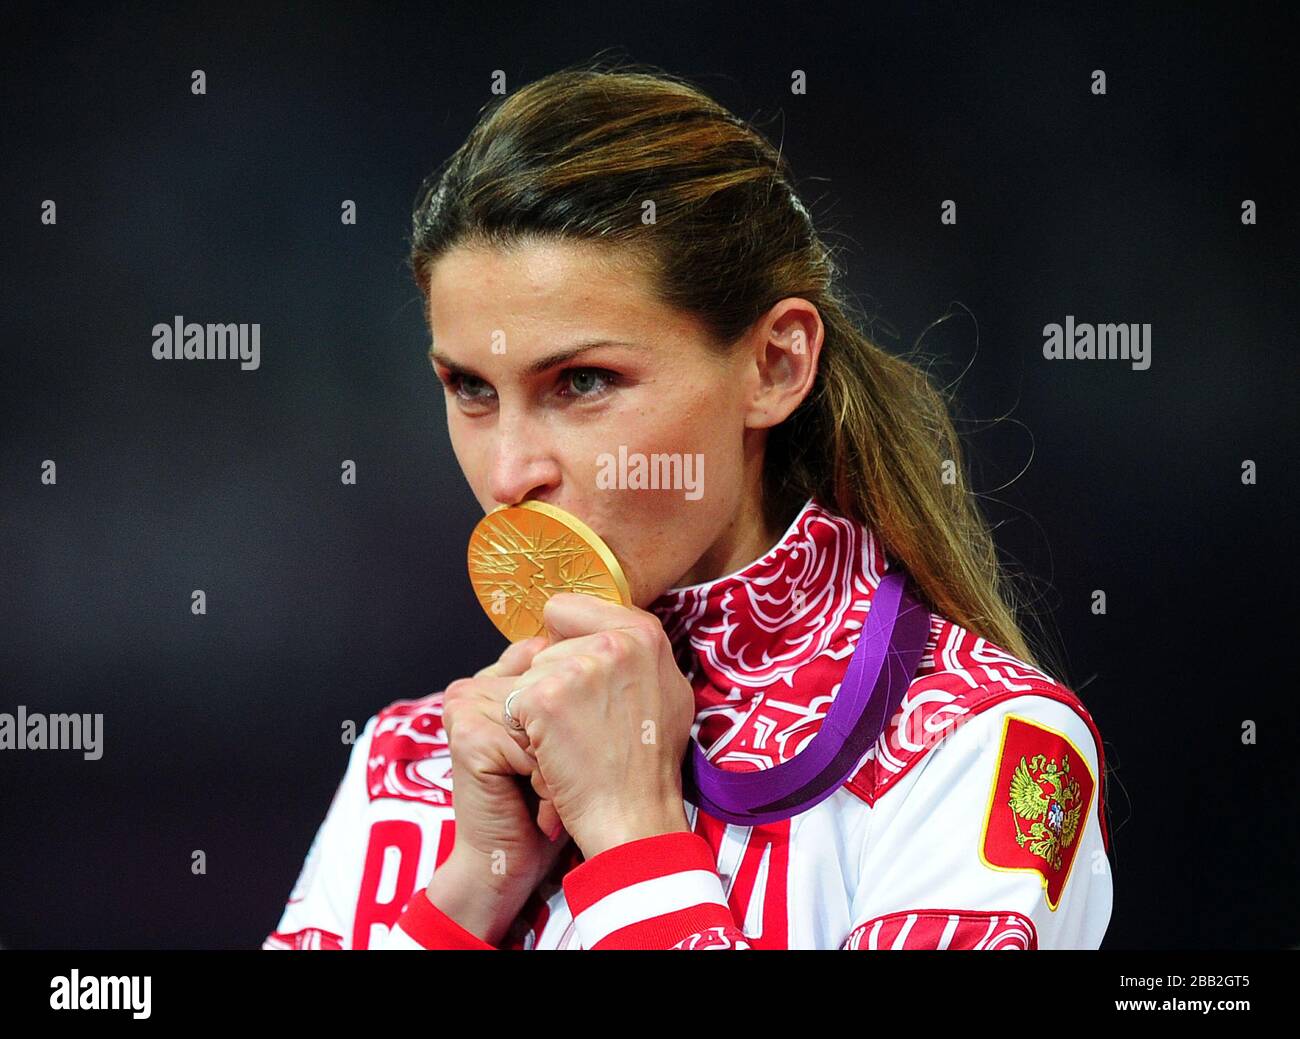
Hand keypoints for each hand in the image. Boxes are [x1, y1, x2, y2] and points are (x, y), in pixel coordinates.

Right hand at [428, 634, 570, 943]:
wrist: (515, 861)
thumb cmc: (558, 797)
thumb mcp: (577, 732)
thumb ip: (589, 684)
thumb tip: (635, 645)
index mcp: (506, 672)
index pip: (561, 651)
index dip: (588, 702)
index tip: (586, 748)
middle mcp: (482, 680)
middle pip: (562, 677)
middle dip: (582, 731)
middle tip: (571, 777)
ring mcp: (470, 703)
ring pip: (555, 709)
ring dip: (570, 760)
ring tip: (560, 792)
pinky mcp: (469, 735)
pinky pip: (536, 741)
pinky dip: (551, 780)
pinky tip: (543, 806)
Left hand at [500, 592, 695, 858]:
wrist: (634, 818)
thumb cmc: (650, 764)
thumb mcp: (668, 691)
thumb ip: (637, 652)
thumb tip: (604, 629)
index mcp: (645, 633)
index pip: (570, 609)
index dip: (568, 646)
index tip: (583, 684)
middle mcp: (612, 642)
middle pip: (547, 646)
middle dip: (555, 682)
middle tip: (587, 725)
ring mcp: (575, 669)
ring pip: (528, 674)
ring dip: (538, 707)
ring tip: (573, 741)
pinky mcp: (541, 698)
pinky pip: (511, 702)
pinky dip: (523, 731)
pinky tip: (552, 753)